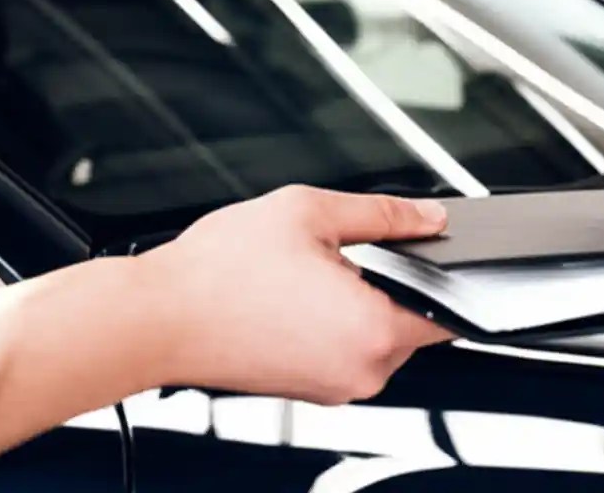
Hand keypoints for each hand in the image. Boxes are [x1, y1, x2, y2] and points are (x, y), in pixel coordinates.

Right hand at [141, 185, 452, 404]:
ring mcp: (334, 387)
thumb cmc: (219, 272)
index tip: (431, 255)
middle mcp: (362, 371)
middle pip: (412, 322)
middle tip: (339, 254)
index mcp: (374, 330)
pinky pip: (344, 351)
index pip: (450, 313)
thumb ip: (386, 213)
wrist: (154, 319)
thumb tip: (429, 217)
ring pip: (376, 336)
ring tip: (305, 277)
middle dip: (390, 283)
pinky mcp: (309, 391)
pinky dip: (332, 323)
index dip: (446, 277)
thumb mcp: (311, 212)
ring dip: (357, 303)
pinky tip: (293, 299)